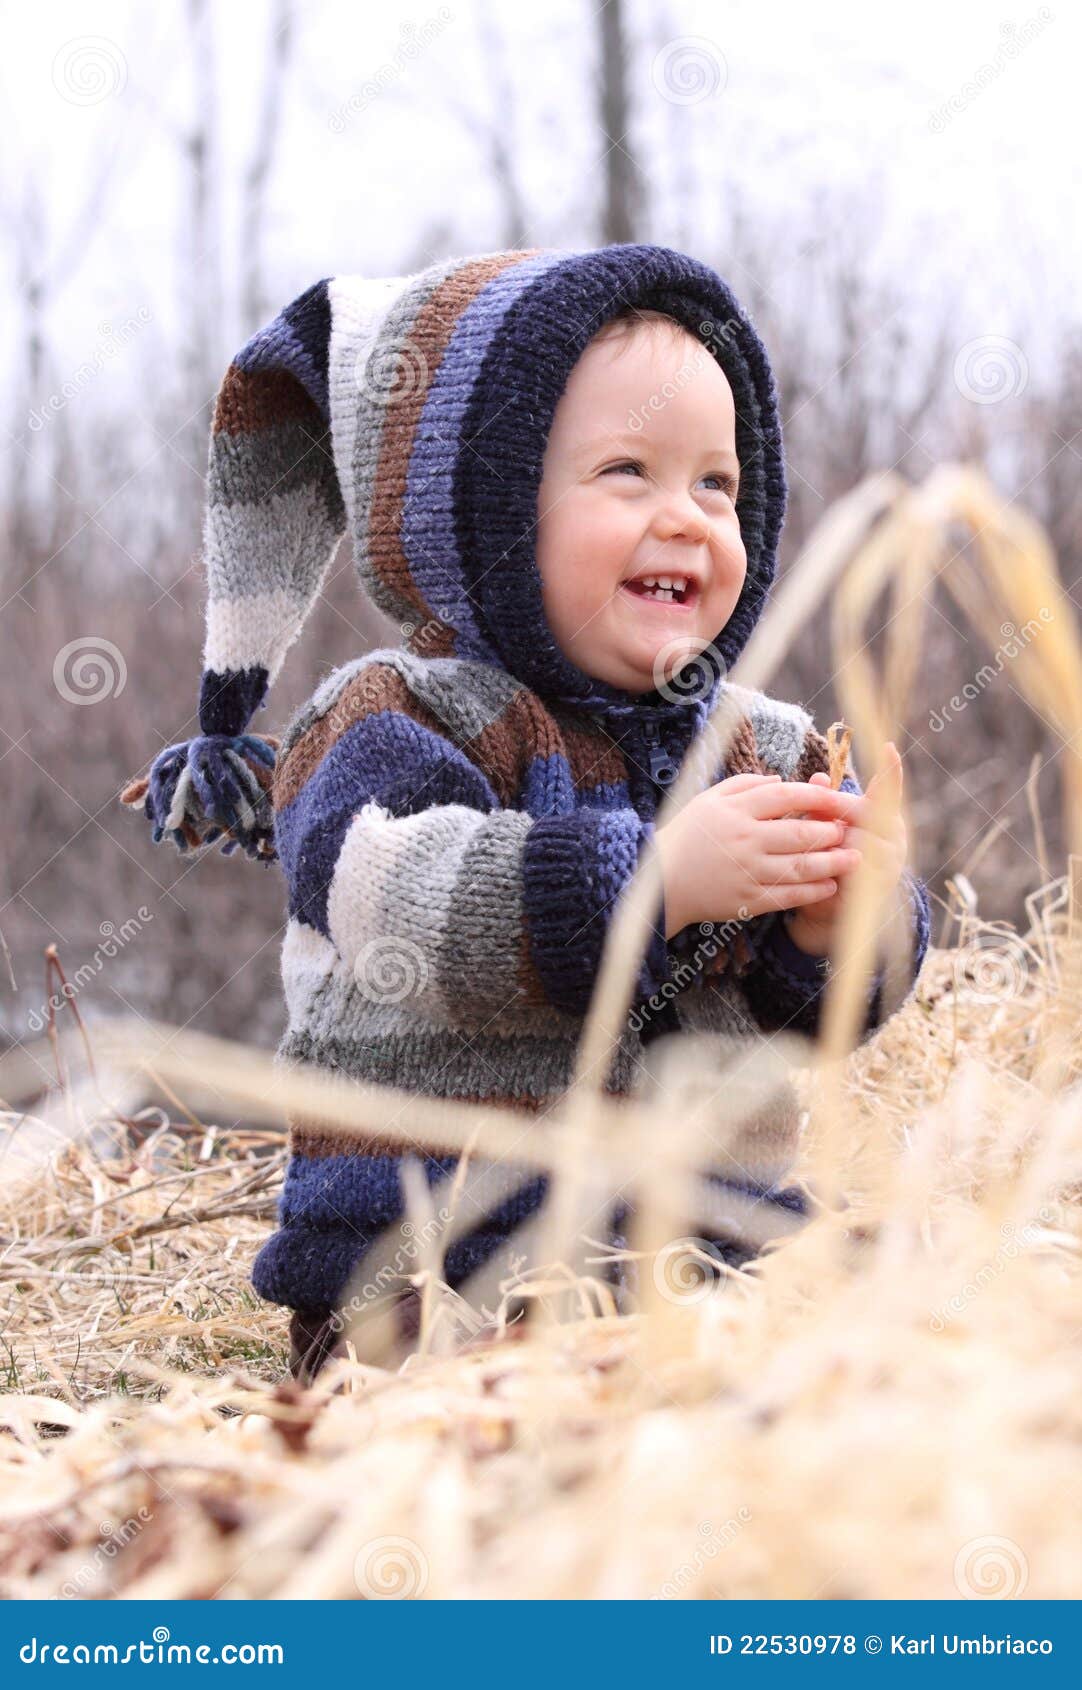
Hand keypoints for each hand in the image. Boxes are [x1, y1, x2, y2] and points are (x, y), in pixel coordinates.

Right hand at [655, 770, 867, 937]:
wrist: (660, 880)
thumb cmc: (686, 834)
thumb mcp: (709, 799)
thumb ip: (745, 785)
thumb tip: (783, 780)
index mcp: (736, 810)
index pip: (787, 796)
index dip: (819, 796)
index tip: (840, 800)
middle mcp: (744, 840)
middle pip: (800, 832)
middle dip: (832, 831)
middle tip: (851, 831)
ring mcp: (746, 872)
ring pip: (800, 866)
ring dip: (832, 862)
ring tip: (854, 859)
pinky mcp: (746, 900)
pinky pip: (788, 896)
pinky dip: (813, 892)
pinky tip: (830, 886)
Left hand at [785, 742, 907, 954]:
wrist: (835, 908)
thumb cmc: (832, 857)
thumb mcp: (828, 826)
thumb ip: (825, 804)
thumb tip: (817, 777)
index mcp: (886, 817)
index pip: (889, 791)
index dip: (890, 771)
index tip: (889, 748)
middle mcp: (894, 837)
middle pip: (863, 813)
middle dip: (836, 813)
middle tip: (817, 818)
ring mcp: (890, 862)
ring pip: (856, 841)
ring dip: (833, 843)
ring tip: (817, 850)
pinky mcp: (878, 887)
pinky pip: (852, 869)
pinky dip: (833, 867)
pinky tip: (824, 870)